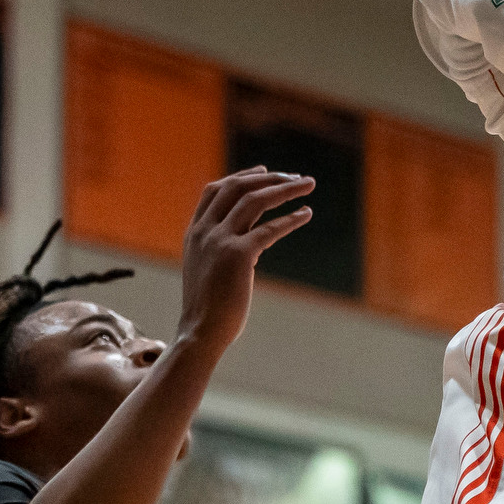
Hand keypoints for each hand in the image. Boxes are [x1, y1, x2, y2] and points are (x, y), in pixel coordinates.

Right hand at [176, 167, 312, 349]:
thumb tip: (249, 237)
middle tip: (295, 176)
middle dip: (269, 177)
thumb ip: (221, 247)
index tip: (264, 171)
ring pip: (256, 199)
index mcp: (195, 233)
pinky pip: (270, 228)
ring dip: (285, 188)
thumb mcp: (208, 268)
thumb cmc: (208, 307)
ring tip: (309, 184)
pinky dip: (292, 218)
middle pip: (237, 187)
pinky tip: (306, 214)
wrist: (200, 332)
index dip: (241, 177)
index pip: (215, 190)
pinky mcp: (238, 255)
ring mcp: (220, 241)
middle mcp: (205, 231)